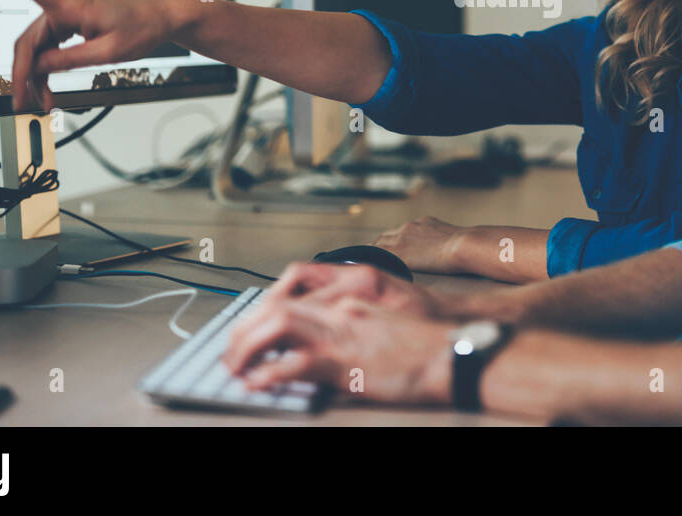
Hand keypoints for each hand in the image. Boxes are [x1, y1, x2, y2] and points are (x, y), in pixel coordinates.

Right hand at [0, 0, 187, 110]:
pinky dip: (47, 71)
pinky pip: (50, 50)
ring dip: (36, 77)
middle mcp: (65, 9)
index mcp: (72, 6)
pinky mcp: (71, 27)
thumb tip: (40, 67)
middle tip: (20, 102)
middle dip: (22, 73)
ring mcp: (67, 18)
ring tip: (40, 104)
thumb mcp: (110, 51)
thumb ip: (72, 59)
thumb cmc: (141, 27)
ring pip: (37, 50)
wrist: (160, 19)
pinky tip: (47, 90)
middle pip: (29, 40)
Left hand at [223, 261, 441, 372]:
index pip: (288, 296)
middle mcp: (338, 309)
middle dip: (242, 331)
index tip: (245, 336)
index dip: (258, 316)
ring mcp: (341, 332)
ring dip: (247, 347)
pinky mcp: (346, 361)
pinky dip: (270, 374)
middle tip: (230, 357)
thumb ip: (348, 327)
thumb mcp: (378, 327)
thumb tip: (318, 348)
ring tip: (235, 370)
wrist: (451, 353)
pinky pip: (296, 363)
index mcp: (346, 299)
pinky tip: (258, 385)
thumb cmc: (422, 348)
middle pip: (273, 305)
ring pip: (276, 324)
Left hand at [372, 216, 468, 272]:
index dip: (390, 241)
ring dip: (369, 253)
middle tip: (367, 256)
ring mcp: (402, 239)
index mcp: (422, 223)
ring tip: (359, 263)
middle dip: (376, 246)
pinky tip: (363, 268)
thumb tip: (447, 251)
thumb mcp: (452, 238)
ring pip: (377, 245)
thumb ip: (443, 243)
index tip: (385, 248)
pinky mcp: (400, 252)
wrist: (464, 244)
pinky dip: (369, 261)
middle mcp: (409, 227)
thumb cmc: (467, 245)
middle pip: (384, 236)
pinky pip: (378, 256)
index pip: (399, 231)